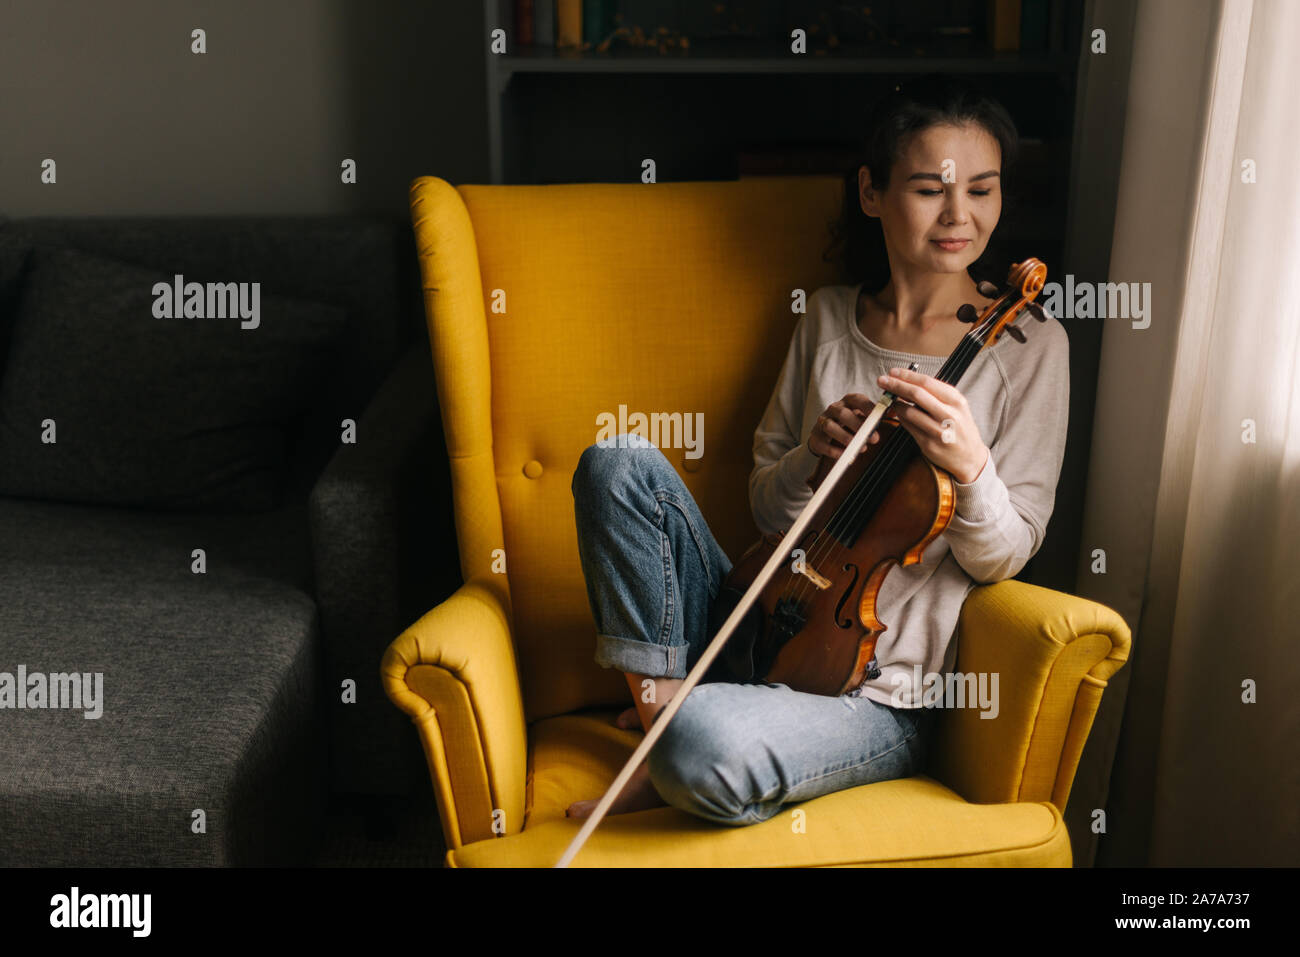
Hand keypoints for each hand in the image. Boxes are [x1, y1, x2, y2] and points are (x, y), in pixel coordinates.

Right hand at [808, 393, 881, 460]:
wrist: (825, 437)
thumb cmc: (849, 426)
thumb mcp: (861, 418)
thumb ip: (874, 417)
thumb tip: (893, 413)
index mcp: (847, 402)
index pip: (857, 399)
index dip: (867, 407)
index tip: (878, 417)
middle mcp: (833, 409)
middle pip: (843, 413)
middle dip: (859, 426)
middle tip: (874, 438)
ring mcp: (822, 422)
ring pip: (831, 427)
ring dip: (847, 438)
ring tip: (861, 448)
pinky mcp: (815, 437)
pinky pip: (823, 444)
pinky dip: (835, 451)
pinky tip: (846, 455)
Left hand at [877, 367, 988, 483]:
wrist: (970, 457)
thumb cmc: (960, 428)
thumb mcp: (956, 406)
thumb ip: (936, 394)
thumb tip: (908, 381)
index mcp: (956, 401)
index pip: (927, 382)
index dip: (907, 375)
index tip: (893, 372)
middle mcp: (949, 415)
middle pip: (917, 394)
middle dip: (895, 385)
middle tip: (882, 381)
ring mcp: (938, 430)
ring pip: (909, 411)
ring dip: (895, 404)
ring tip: (890, 400)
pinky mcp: (929, 444)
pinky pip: (908, 427)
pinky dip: (900, 417)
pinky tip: (898, 413)